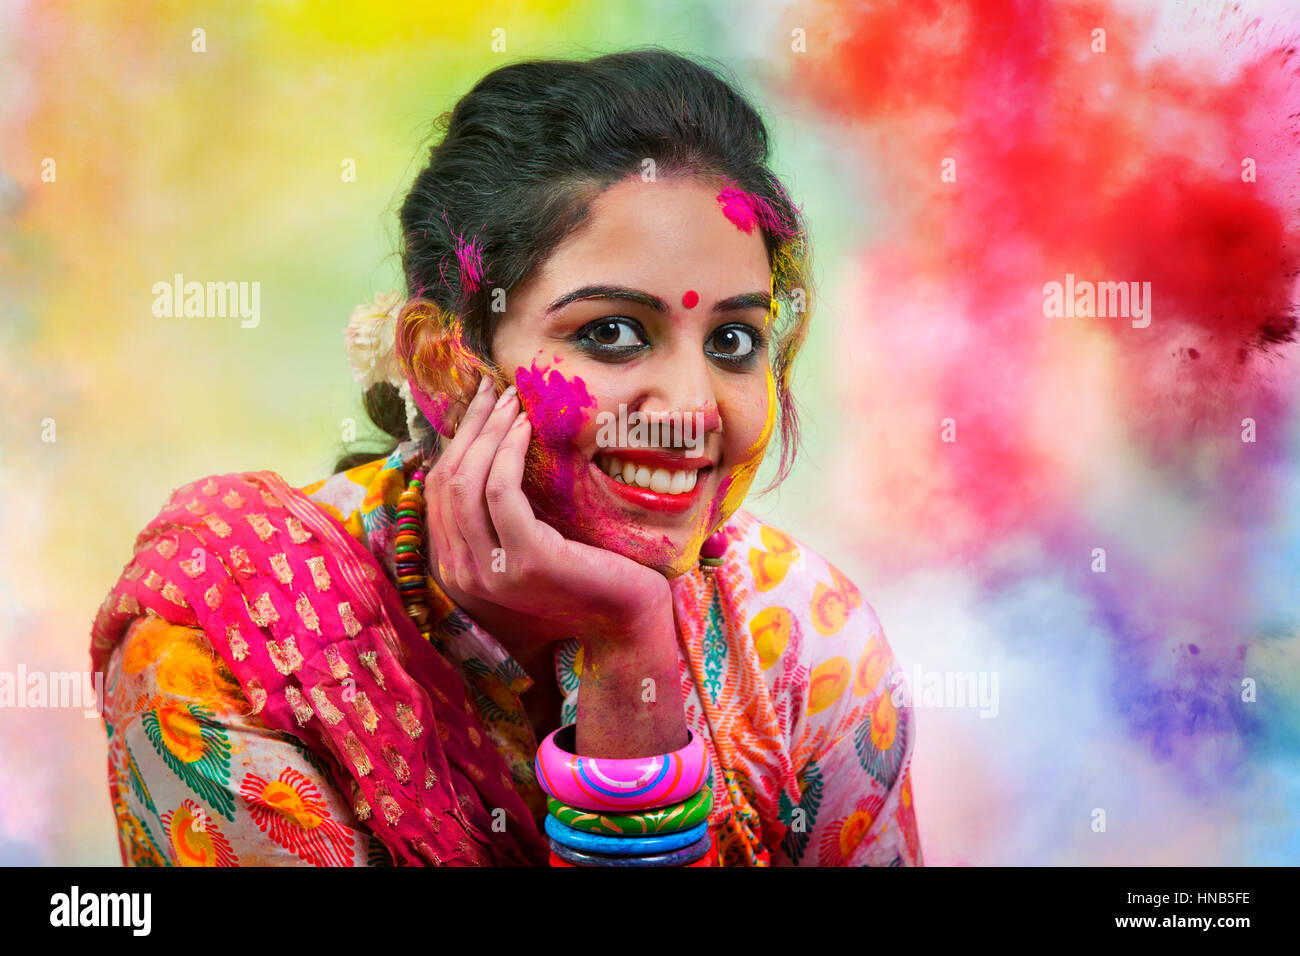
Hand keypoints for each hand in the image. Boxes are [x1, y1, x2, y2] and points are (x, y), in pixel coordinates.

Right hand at [425, 374, 672, 644]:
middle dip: (469, 427)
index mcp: (457, 567)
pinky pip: (500, 493)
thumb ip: (501, 512)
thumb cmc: (584, 574)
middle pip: (447, 481)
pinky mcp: (524, 561)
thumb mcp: (531, 540)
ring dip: (488, 432)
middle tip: (492, 389)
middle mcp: (462, 574)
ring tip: (511, 402)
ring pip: (468, 483)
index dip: (454, 441)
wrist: (626, 618)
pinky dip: (508, 454)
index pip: (437, 491)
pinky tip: (527, 428)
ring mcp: (490, 571)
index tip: (478, 404)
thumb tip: (488, 446)